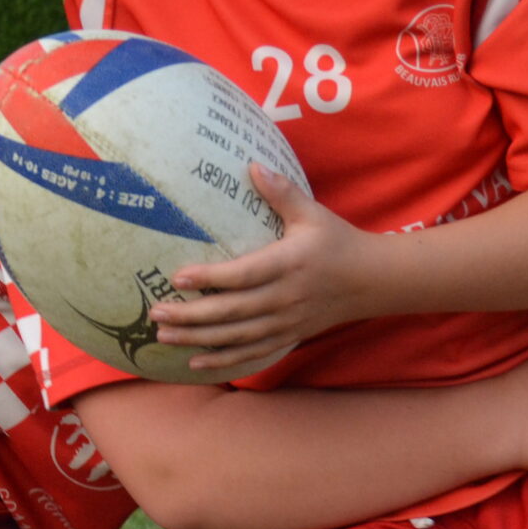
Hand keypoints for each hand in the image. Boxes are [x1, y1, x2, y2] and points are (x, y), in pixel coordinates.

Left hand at [157, 166, 372, 372]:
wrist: (371, 281)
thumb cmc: (337, 241)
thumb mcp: (312, 213)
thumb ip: (282, 192)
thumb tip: (253, 165)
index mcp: (288, 264)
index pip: (244, 275)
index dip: (210, 278)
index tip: (178, 277)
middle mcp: (285, 298)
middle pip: (232, 312)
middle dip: (191, 315)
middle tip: (155, 313)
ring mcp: (286, 322)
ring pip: (236, 337)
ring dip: (198, 339)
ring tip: (162, 337)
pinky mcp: (287, 337)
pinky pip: (251, 353)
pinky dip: (223, 361)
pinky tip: (194, 364)